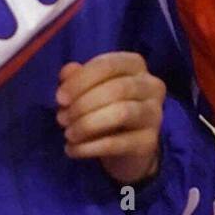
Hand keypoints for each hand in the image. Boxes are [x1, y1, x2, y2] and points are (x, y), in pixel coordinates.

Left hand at [55, 52, 166, 183]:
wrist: (128, 148)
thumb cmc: (106, 109)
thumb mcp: (89, 90)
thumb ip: (77, 78)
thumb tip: (67, 71)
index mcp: (135, 65)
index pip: (109, 64)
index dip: (81, 80)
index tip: (60, 98)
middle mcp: (151, 86)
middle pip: (117, 89)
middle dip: (83, 104)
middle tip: (61, 119)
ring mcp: (154, 114)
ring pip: (121, 113)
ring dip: (87, 124)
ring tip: (68, 134)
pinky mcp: (149, 142)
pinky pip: (117, 143)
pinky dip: (89, 147)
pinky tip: (72, 150)